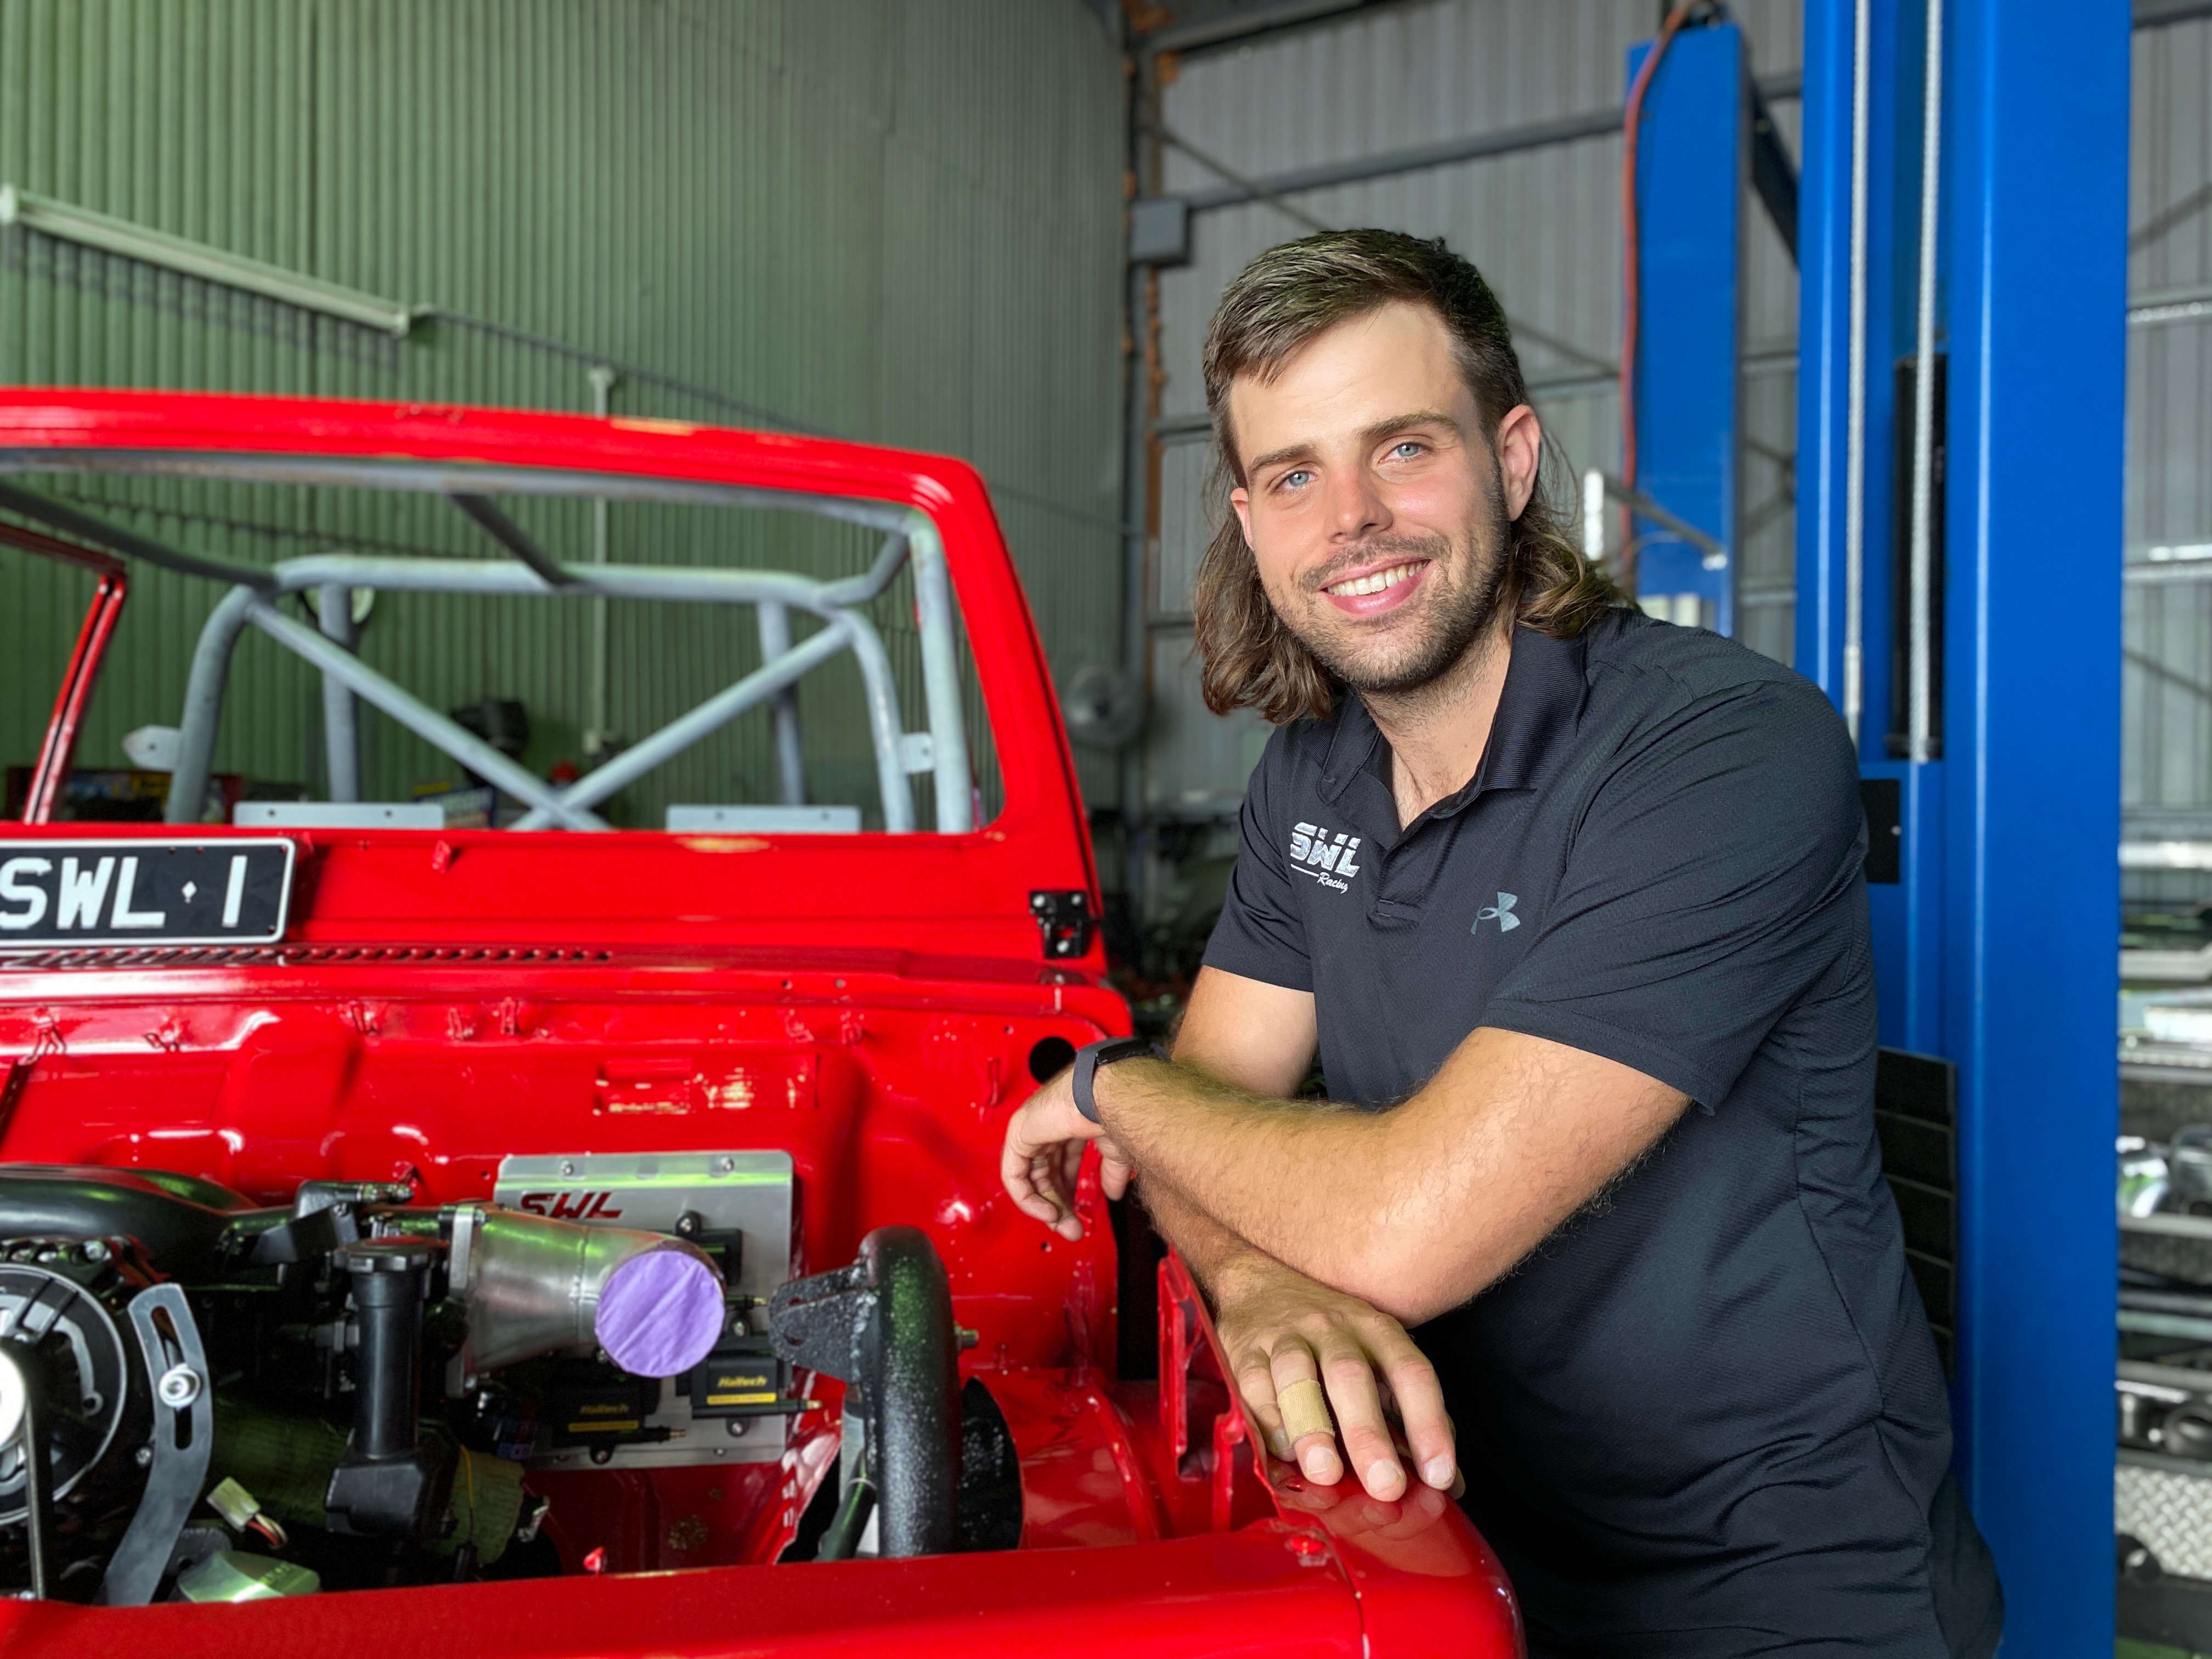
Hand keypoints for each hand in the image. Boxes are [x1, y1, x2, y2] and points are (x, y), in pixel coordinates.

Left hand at [999, 1065, 1134, 1240]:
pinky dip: (1028, 1199)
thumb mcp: (1116, 1149)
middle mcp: (1047, 1125)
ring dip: (1046, 1207)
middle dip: (1059, 1205)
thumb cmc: (1118, 1110)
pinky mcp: (1019, 1134)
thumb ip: (1111, 1172)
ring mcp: (1030, 1128)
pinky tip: (1048, 1213)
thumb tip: (1113, 1193)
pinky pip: (1014, 1176)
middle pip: (1045, 1174)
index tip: (1080, 1217)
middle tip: (1072, 1229)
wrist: (1112, 1096)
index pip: (1061, 1165)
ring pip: (1030, 1178)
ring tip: (1061, 1225)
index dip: (1068, 1193)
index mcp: (1069, 1123)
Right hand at [1211, 1251, 1455, 1503]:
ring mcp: (1286, 1337)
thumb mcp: (1377, 1360)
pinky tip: (1281, 1454)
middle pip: (1352, 1376)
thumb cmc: (1330, 1339)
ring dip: (1312, 1427)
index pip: (1411, 1372)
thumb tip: (1449, 1486)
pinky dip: (1267, 1421)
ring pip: (1297, 1375)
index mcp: (1376, 1332)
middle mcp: (1333, 1329)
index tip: (1440, 1475)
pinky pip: (1253, 1385)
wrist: (1259, 1286)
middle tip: (1385, 1484)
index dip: (1429, 1423)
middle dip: (1369, 1433)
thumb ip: (1408, 1420)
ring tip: (1325, 1473)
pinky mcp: (1245, 1352)